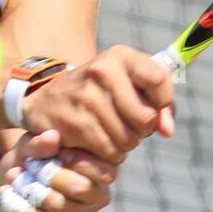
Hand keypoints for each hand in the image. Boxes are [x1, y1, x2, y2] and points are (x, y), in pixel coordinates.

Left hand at [0, 129, 117, 211]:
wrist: (21, 198)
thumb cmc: (34, 163)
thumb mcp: (31, 148)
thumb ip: (40, 142)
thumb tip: (52, 138)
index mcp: (100, 171)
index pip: (102, 169)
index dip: (77, 160)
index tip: (57, 152)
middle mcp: (97, 196)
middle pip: (81, 188)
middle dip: (52, 176)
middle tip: (31, 166)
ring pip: (61, 207)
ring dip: (33, 191)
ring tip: (13, 178)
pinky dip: (24, 211)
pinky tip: (7, 196)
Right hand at [19, 45, 174, 164]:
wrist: (44, 101)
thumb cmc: (97, 93)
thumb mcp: (126, 83)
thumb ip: (158, 102)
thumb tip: (168, 130)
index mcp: (119, 56)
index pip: (158, 78)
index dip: (164, 103)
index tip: (157, 110)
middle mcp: (102, 71)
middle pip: (146, 118)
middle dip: (142, 129)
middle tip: (127, 124)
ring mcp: (86, 98)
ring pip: (129, 140)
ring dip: (124, 145)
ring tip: (108, 131)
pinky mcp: (74, 124)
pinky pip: (110, 153)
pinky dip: (108, 155)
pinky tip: (95, 142)